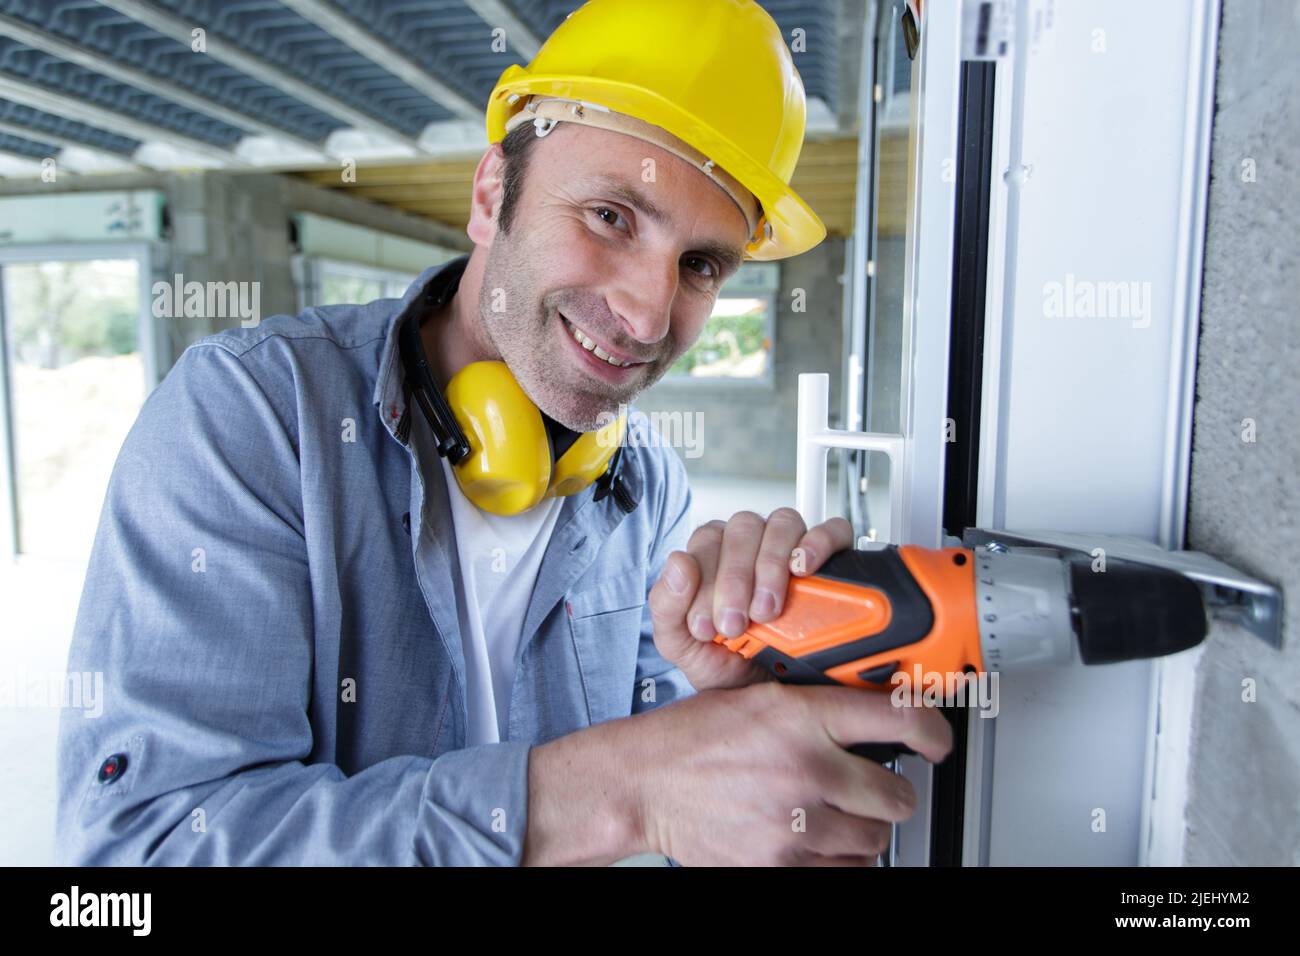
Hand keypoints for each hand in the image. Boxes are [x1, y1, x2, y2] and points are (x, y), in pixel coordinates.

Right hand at [629, 680, 953, 864]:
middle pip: (896, 795)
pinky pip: (840, 870)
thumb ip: (816, 708)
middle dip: (889, 793)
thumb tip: (873, 717)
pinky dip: (835, 859)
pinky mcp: (778, 863)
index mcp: (800, 716)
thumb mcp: (758, 698)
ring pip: (873, 840)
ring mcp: (792, 822)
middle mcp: (803, 767)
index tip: (939, 741)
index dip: (934, 731)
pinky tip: (813, 838)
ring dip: (861, 829)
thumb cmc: (692, 738)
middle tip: (871, 787)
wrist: (643, 782)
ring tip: (832, 813)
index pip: (898, 717)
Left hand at [648, 509, 853, 690]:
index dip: (704, 582)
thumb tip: (678, 561)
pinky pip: (830, 531)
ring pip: (783, 523)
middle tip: (736, 625)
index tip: (708, 627)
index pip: (706, 540)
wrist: (770, 695)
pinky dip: (818, 544)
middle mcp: (750, 542)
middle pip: (743, 528)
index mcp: (712, 554)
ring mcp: (790, 544)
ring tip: (768, 611)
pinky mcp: (830, 555)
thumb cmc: (725, 665)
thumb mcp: (682, 645)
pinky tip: (804, 570)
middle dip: (735, 579)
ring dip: (771, 565)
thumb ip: (667, 605)